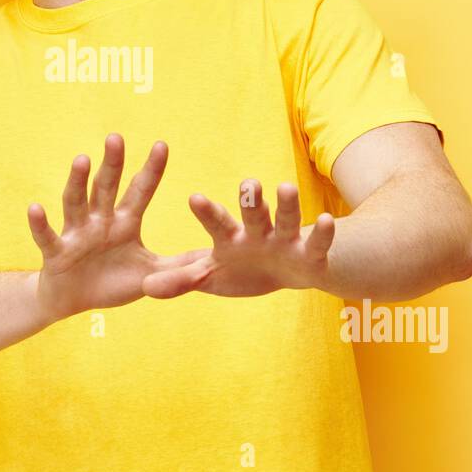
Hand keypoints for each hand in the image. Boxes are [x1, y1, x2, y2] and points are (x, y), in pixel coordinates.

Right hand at [28, 134, 210, 322]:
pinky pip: (47, 236)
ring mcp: (76, 234)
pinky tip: (35, 208)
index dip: (151, 170)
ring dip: (78, 182)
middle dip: (112, 164)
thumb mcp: (151, 274)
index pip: (140, 191)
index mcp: (125, 223)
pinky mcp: (56, 252)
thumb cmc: (112, 282)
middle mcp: (100, 221)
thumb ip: (180, 268)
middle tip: (117, 137)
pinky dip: (40, 223)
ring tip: (82, 159)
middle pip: (106, 187)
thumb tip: (215, 263)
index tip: (162, 144)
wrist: (73, 301)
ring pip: (77, 203)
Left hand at [168, 179, 336, 296]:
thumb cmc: (243, 269)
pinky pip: (317, 243)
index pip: (217, 222)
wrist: (287, 274)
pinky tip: (325, 219)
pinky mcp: (311, 254)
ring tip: (285, 187)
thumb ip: (181, 280)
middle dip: (250, 198)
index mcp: (231, 237)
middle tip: (247, 183)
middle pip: (252, 212)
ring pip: (285, 218)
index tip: (194, 198)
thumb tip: (145, 287)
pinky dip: (322, 233)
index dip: (207, 211)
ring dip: (286, 204)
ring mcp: (285, 239)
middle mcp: (258, 231)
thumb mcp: (211, 276)